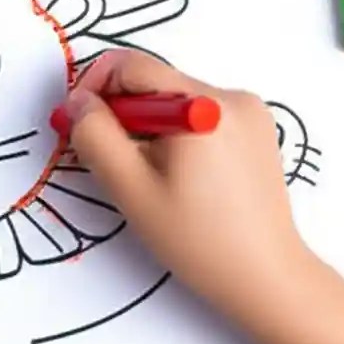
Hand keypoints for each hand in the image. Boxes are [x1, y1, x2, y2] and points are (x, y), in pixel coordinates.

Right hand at [62, 50, 309, 319]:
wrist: (266, 277)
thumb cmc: (200, 241)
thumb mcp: (131, 189)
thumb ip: (95, 136)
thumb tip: (77, 102)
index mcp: (203, 107)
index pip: (131, 66)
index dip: (93, 88)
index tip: (77, 123)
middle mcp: (232, 97)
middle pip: (155, 82)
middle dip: (121, 113)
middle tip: (107, 159)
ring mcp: (250, 112)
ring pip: (175, 100)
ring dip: (148, 126)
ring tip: (148, 175)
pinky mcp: (257, 129)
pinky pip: (201, 114)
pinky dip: (177, 133)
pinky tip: (178, 176)